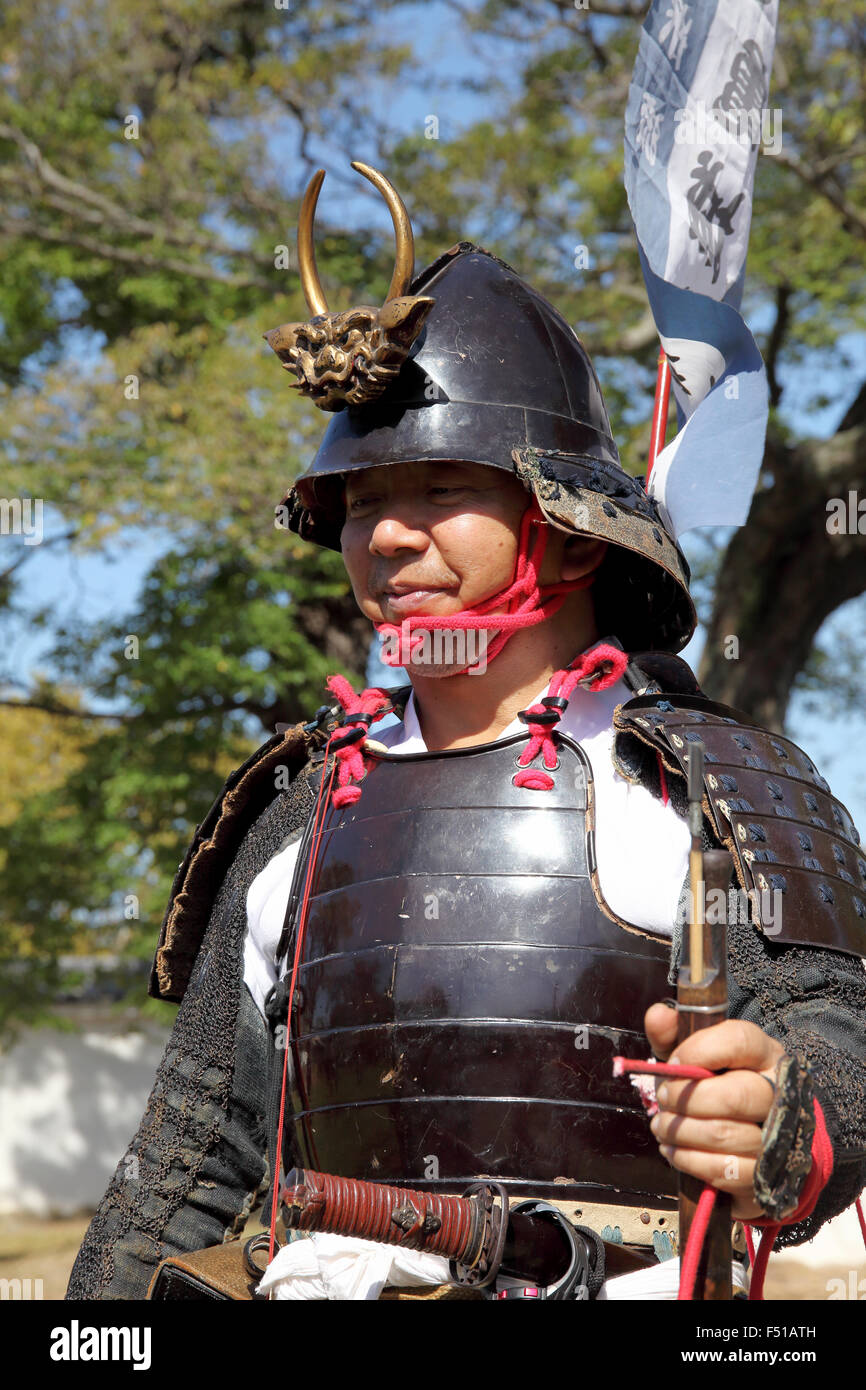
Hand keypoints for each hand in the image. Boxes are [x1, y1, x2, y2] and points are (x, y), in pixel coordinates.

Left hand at [644, 1002, 786, 1219]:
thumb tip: (657, 1014)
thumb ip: (673, 1034)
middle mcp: (780, 1092)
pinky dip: (689, 1159)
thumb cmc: (715, 1088)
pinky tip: (674, 1150)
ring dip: (681, 1131)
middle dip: (686, 1100)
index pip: (740, 1041)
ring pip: (724, 1134)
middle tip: (662, 1099)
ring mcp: (779, 1135)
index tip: (673, 1061)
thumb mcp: (694, 1056)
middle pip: (734, 1096)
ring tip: (662, 1126)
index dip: (700, 1050)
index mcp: (765, 1054)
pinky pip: (723, 1168)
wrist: (751, 1141)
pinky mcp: (767, 1172)